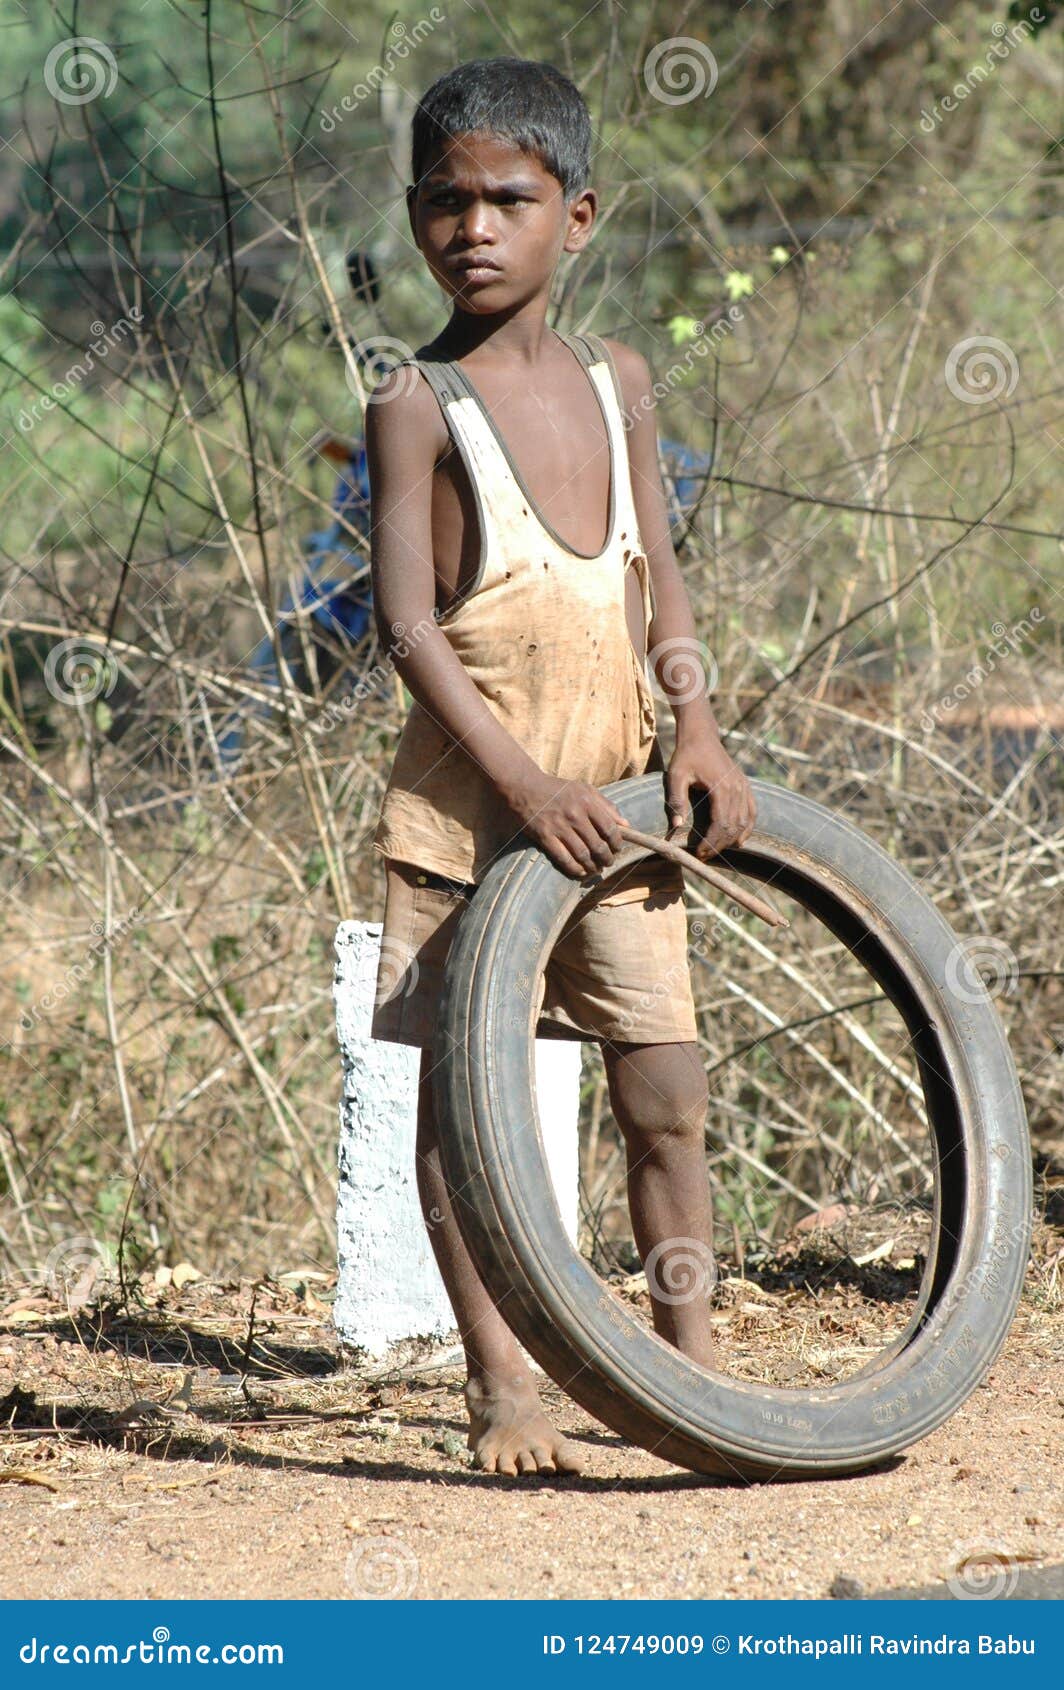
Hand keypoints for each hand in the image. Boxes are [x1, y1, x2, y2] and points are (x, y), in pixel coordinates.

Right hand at [506, 769, 628, 880]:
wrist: (525, 787)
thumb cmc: (557, 789)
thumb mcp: (584, 789)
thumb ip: (606, 805)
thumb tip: (626, 825)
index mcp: (587, 802)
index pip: (610, 829)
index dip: (617, 843)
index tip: (617, 849)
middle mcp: (574, 815)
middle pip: (598, 845)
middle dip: (606, 858)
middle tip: (608, 862)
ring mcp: (558, 826)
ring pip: (582, 855)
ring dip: (592, 866)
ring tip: (595, 869)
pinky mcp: (544, 836)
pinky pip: (563, 858)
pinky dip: (574, 869)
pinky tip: (580, 871)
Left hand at [666, 733, 755, 859]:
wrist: (701, 735)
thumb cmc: (686, 755)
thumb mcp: (676, 775)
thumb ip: (676, 800)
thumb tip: (677, 825)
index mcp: (721, 787)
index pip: (721, 823)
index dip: (711, 842)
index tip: (700, 853)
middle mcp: (737, 788)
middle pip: (734, 826)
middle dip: (720, 844)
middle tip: (705, 855)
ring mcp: (744, 787)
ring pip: (744, 821)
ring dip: (732, 839)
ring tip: (717, 849)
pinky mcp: (745, 785)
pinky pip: (751, 811)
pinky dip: (747, 827)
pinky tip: (739, 840)